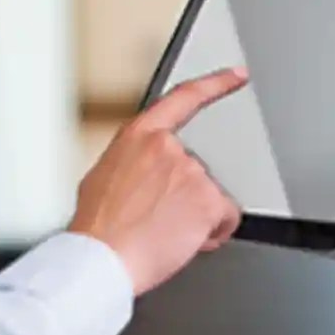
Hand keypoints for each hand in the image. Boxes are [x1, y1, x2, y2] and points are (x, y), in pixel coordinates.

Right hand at [68, 67, 247, 295]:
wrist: (101, 258)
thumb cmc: (97, 228)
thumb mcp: (103, 178)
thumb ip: (134, 165)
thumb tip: (145, 177)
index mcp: (139, 136)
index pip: (185, 98)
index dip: (216, 84)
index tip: (237, 76)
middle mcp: (167, 147)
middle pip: (195, 172)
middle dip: (184, 199)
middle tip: (154, 220)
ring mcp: (190, 171)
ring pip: (209, 199)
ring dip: (194, 218)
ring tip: (160, 233)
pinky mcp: (207, 198)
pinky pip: (224, 219)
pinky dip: (211, 234)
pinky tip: (182, 242)